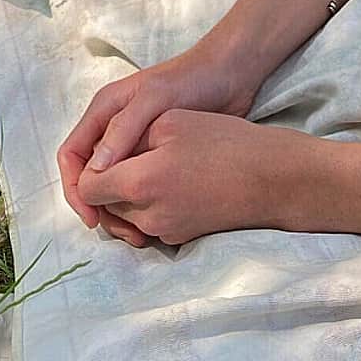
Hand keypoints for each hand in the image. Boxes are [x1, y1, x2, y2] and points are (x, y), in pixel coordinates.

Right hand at [57, 43, 260, 233]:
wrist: (230, 74)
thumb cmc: (192, 79)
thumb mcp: (155, 99)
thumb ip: (123, 130)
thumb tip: (96, 171)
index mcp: (103, 112)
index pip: (72, 156)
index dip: (76, 188)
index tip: (93, 216)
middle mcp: (113, 130)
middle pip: (90, 176)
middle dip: (100, 206)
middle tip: (124, 233)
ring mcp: (134, 144)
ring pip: (114, 184)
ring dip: (121, 210)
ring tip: (141, 234)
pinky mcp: (157, 155)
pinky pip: (138, 185)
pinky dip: (141, 205)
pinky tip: (158, 221)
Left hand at [74, 109, 325, 245]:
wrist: (273, 179)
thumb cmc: (224, 143)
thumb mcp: (170, 123)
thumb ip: (126, 140)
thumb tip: (103, 158)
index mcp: (137, 184)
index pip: (87, 187)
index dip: (87, 171)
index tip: (101, 156)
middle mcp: (145, 216)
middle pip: (104, 206)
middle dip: (108, 184)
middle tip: (128, 156)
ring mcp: (164, 231)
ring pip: (125, 217)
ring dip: (128, 195)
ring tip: (151, 167)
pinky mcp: (181, 237)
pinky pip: (149, 224)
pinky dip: (149, 206)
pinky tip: (169, 183)